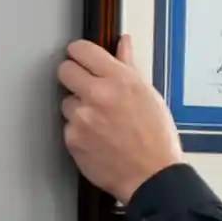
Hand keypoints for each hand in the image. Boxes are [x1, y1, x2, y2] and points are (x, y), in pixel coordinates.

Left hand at [58, 35, 183, 204]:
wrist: (152, 177)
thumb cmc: (157, 139)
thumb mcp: (149, 95)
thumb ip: (129, 66)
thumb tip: (123, 43)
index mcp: (120, 80)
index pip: (81, 49)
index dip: (81, 53)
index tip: (82, 59)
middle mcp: (98, 95)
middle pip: (64, 70)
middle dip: (74, 76)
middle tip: (87, 88)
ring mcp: (82, 118)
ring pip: (66, 101)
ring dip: (78, 108)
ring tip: (101, 122)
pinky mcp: (72, 139)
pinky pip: (69, 127)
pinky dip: (80, 132)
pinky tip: (99, 139)